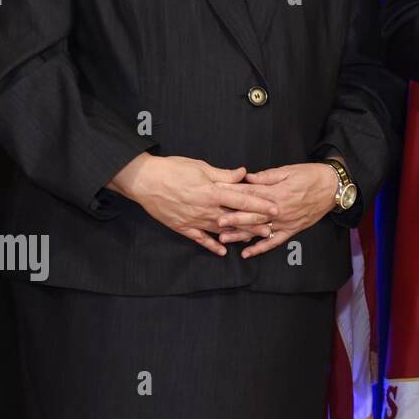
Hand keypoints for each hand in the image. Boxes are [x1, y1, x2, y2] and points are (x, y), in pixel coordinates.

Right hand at [108, 153, 276, 256]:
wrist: (144, 181)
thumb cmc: (172, 169)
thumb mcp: (200, 167)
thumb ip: (223, 174)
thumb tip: (243, 174)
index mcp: (212, 192)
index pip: (242, 200)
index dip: (260, 205)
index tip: (275, 209)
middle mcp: (206, 209)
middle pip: (235, 218)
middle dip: (254, 224)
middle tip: (271, 229)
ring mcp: (194, 220)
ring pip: (220, 230)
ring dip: (237, 236)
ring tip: (253, 240)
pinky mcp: (182, 227)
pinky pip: (200, 239)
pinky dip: (211, 246)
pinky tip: (222, 251)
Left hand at [215, 163, 338, 258]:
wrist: (334, 188)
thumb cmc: (311, 176)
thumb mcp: (290, 170)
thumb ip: (268, 176)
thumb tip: (249, 177)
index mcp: (278, 192)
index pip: (251, 193)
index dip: (234, 193)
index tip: (219, 194)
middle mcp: (280, 209)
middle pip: (252, 214)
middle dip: (233, 218)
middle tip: (216, 221)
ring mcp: (286, 222)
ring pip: (260, 230)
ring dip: (241, 235)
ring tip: (224, 238)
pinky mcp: (292, 229)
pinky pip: (274, 242)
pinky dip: (261, 248)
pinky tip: (247, 253)